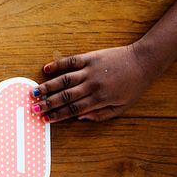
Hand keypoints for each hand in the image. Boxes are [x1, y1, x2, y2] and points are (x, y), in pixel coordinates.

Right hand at [33, 43, 158, 122]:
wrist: (143, 62)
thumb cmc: (133, 86)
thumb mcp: (122, 107)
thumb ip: (101, 115)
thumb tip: (80, 118)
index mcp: (100, 99)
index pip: (74, 109)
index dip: (58, 115)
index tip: (46, 119)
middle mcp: (92, 85)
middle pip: (65, 96)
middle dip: (47, 104)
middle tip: (33, 108)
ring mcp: (90, 70)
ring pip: (64, 80)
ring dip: (47, 86)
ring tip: (34, 92)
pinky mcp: (90, 58)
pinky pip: (70, 61)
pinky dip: (57, 64)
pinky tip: (45, 69)